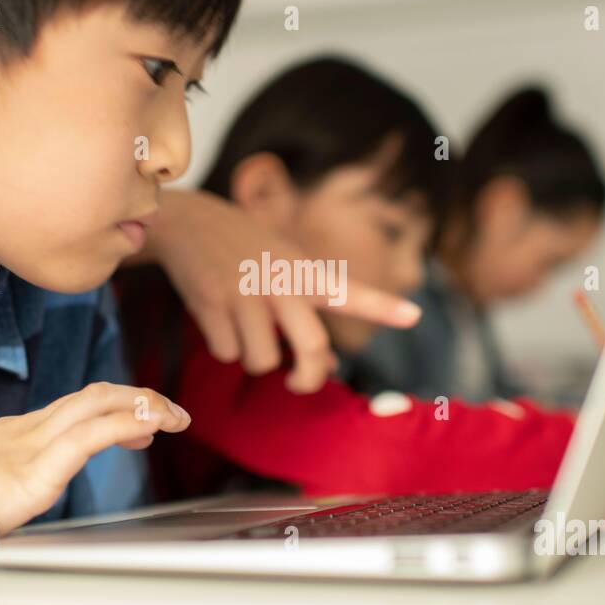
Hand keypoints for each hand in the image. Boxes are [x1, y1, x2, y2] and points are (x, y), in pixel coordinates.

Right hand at [0, 382, 189, 534]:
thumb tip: (2, 502)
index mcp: (15, 435)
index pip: (75, 408)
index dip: (114, 407)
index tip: (144, 422)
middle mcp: (28, 430)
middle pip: (94, 397)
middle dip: (139, 399)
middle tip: (172, 413)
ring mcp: (32, 444)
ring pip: (98, 405)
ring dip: (144, 406)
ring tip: (175, 417)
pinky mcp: (38, 468)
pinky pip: (90, 435)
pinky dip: (126, 424)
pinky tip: (151, 426)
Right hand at [136, 189, 420, 392]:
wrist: (191, 222)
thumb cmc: (248, 252)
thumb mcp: (286, 270)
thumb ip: (311, 313)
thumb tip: (331, 363)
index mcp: (304, 272)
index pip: (350, 291)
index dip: (382, 306)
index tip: (414, 316)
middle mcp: (281, 282)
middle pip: (311, 347)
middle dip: (308, 378)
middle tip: (298, 382)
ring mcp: (246, 292)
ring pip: (263, 361)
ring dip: (255, 361)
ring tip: (246, 338)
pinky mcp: (211, 303)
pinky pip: (227, 353)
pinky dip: (224, 348)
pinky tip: (219, 323)